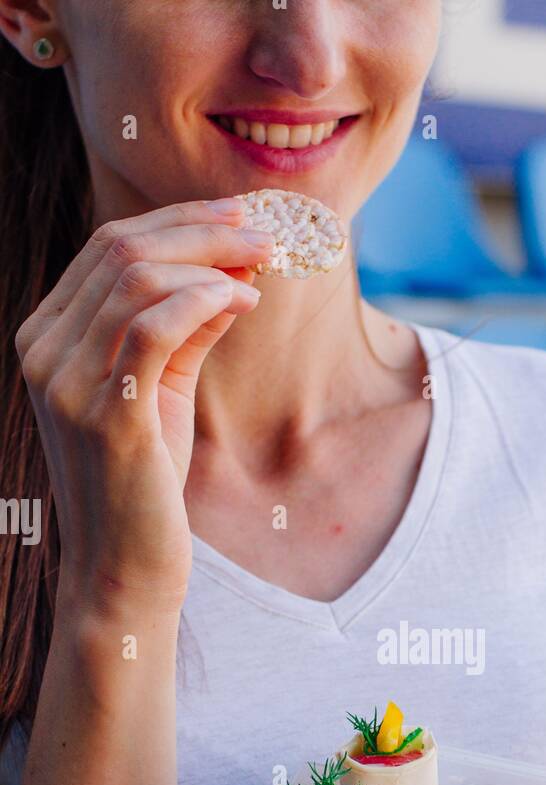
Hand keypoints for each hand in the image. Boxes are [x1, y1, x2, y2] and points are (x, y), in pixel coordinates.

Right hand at [15, 199, 272, 612]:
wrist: (124, 567)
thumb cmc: (145, 483)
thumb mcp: (163, 390)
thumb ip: (187, 330)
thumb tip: (234, 275)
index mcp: (48, 337)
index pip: (107, 247)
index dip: (179, 221)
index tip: (238, 217)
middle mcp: (44, 351)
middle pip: (121, 249)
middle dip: (200, 229)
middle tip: (261, 231)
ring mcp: (66, 382)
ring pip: (136, 278)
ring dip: (210, 261)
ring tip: (260, 268)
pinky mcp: (105, 415)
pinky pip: (151, 327)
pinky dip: (202, 301)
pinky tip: (241, 302)